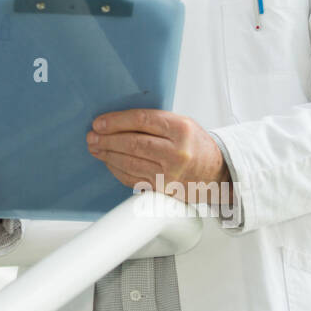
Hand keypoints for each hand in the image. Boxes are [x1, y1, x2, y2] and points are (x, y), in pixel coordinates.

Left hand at [86, 109, 230, 203]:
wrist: (218, 173)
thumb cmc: (196, 145)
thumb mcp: (182, 124)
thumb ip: (154, 121)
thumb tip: (117, 121)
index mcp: (181, 129)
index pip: (141, 120)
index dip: (116, 121)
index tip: (99, 122)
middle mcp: (177, 152)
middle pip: (132, 143)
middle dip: (107, 139)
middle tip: (92, 136)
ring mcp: (170, 174)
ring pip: (130, 163)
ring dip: (108, 155)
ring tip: (95, 148)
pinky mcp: (164, 190)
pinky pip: (133, 179)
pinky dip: (117, 170)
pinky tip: (109, 162)